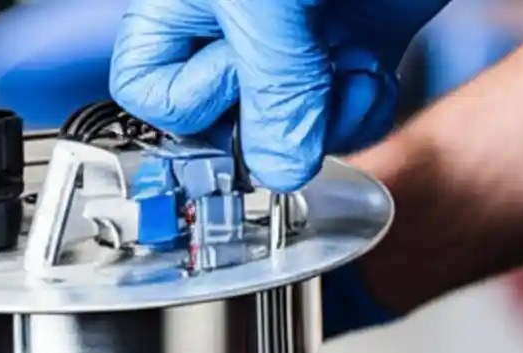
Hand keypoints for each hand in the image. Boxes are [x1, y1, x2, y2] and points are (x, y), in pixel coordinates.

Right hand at [112, 0, 447, 190]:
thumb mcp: (269, 2)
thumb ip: (273, 86)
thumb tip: (279, 167)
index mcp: (185, 6)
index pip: (150, 88)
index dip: (191, 101)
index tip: (234, 80)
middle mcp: (237, 27)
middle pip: (227, 117)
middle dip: (268, 117)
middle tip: (299, 86)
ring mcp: (299, 38)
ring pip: (291, 125)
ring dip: (324, 118)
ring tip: (343, 71)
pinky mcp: (359, 43)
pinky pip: (348, 112)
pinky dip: (364, 108)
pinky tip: (372, 72)